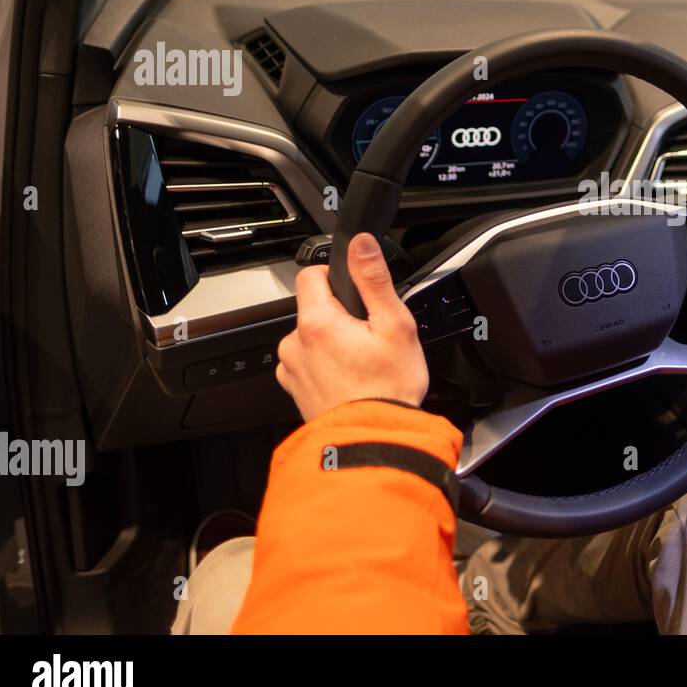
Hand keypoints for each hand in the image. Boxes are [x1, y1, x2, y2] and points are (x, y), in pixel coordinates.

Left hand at [276, 233, 428, 422]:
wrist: (376, 442)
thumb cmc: (388, 389)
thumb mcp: (395, 325)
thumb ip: (373, 279)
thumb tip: (360, 244)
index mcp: (316, 322)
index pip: (310, 274)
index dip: (336, 277)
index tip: (356, 295)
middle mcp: (294, 344)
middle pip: (314, 309)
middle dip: (340, 316)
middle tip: (369, 338)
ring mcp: (292, 369)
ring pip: (311, 338)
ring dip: (332, 343)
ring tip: (362, 364)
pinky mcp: (296, 389)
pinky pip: (308, 364)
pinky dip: (326, 367)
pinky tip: (350, 380)